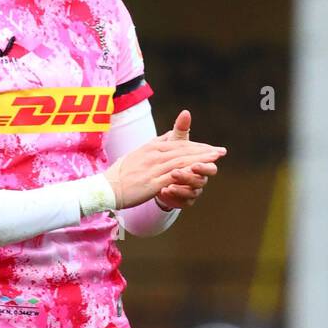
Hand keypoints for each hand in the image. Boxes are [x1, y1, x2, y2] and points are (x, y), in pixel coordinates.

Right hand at [104, 109, 226, 209]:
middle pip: (184, 151)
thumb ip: (154, 147)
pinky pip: (174, 176)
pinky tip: (200, 174)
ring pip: (182, 162)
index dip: (197, 146)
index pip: (179, 144)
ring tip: (215, 160)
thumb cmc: (121, 173)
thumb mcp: (138, 154)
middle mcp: (154, 154)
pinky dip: (189, 173)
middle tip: (220, 152)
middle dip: (204, 151)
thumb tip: (166, 139)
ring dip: (201, 160)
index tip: (211, 148)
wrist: (107, 187)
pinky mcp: (153, 182)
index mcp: (151, 147)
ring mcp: (153, 168)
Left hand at [154, 109, 223, 210]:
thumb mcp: (174, 143)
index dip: (204, 164)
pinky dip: (173, 197)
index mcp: (201, 164)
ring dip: (180, 188)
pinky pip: (182, 202)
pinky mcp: (183, 201)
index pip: (209, 164)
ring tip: (167, 184)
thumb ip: (180, 130)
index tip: (195, 162)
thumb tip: (185, 112)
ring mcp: (192, 191)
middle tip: (177, 173)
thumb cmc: (170, 157)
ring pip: (192, 192)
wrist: (158, 176)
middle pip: (202, 180)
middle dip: (190, 176)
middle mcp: (200, 178)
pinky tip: (162, 192)